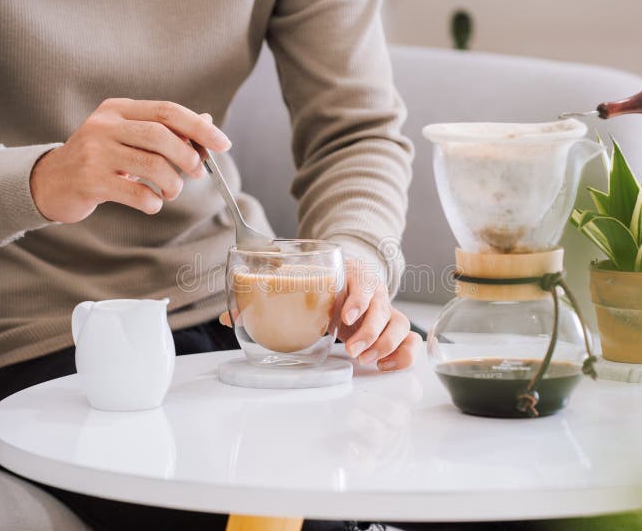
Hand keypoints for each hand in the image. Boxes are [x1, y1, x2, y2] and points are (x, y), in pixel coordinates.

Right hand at [30, 98, 230, 222]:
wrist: (50, 182)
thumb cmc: (99, 161)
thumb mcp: (128, 138)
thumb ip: (165, 131)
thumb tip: (206, 124)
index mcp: (118, 110)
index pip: (167, 111)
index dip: (199, 128)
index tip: (224, 144)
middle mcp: (104, 125)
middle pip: (161, 135)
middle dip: (188, 157)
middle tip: (197, 173)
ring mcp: (94, 152)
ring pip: (151, 164)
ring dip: (173, 184)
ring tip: (171, 192)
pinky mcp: (89, 180)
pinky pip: (135, 192)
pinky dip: (153, 202)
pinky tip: (152, 203)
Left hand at [217, 259, 420, 371]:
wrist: (351, 275)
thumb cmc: (323, 284)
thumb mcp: (301, 285)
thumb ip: (268, 300)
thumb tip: (230, 317)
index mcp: (353, 277)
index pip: (363, 284)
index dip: (357, 300)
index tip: (344, 317)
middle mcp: (375, 294)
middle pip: (385, 310)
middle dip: (370, 333)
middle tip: (352, 351)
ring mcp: (387, 311)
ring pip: (400, 326)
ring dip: (385, 346)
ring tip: (365, 361)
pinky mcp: (393, 329)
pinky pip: (410, 342)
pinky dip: (403, 355)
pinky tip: (385, 367)